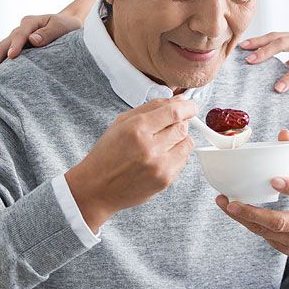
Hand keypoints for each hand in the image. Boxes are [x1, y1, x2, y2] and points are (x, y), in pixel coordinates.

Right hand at [0, 12, 83, 73]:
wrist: (69, 26)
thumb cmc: (68, 27)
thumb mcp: (63, 27)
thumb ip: (49, 33)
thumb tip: (33, 40)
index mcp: (31, 22)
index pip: (20, 34)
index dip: (16, 45)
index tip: (12, 56)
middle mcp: (21, 29)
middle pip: (4, 43)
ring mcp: (17, 39)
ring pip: (2, 50)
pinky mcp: (19, 48)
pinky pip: (6, 56)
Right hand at [66, 98, 197, 230]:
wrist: (97, 188)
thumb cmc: (107, 154)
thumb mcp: (122, 122)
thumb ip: (152, 108)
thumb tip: (179, 100)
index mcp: (136, 129)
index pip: (173, 113)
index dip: (187, 107)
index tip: (191, 106)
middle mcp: (149, 148)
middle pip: (183, 127)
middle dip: (180, 123)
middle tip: (168, 126)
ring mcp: (159, 166)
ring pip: (187, 144)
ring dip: (179, 140)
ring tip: (162, 143)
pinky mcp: (165, 180)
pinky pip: (183, 161)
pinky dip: (176, 155)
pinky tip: (159, 157)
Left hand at [215, 130, 288, 283]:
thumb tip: (283, 134)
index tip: (273, 180)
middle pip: (281, 222)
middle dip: (255, 213)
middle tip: (233, 201)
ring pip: (266, 231)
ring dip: (243, 217)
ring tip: (224, 203)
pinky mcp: (283, 247)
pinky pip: (262, 234)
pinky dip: (246, 222)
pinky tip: (232, 209)